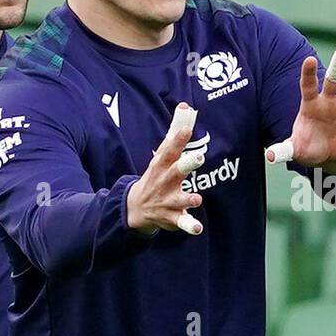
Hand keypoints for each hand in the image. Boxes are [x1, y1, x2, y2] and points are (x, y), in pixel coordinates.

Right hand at [126, 102, 205, 235]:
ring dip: (188, 198)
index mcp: (162, 164)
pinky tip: (197, 228)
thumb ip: (175, 134)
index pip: (170, 149)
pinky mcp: (171, 216)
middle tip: (199, 158)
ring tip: (197, 198)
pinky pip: (181, 222)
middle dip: (187, 164)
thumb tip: (185, 107)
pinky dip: (189, 225)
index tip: (186, 128)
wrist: (136, 208)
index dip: (178, 139)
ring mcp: (167, 200)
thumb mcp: (162, 156)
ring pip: (178, 199)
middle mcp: (164, 181)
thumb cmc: (156, 176)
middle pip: (176, 171)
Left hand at [265, 49, 335, 172]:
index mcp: (310, 104)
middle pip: (333, 80)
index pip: (308, 85)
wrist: (330, 157)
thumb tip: (268, 156)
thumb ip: (283, 150)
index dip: (309, 73)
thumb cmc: (309, 148)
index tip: (309, 60)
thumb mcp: (296, 150)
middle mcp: (328, 101)